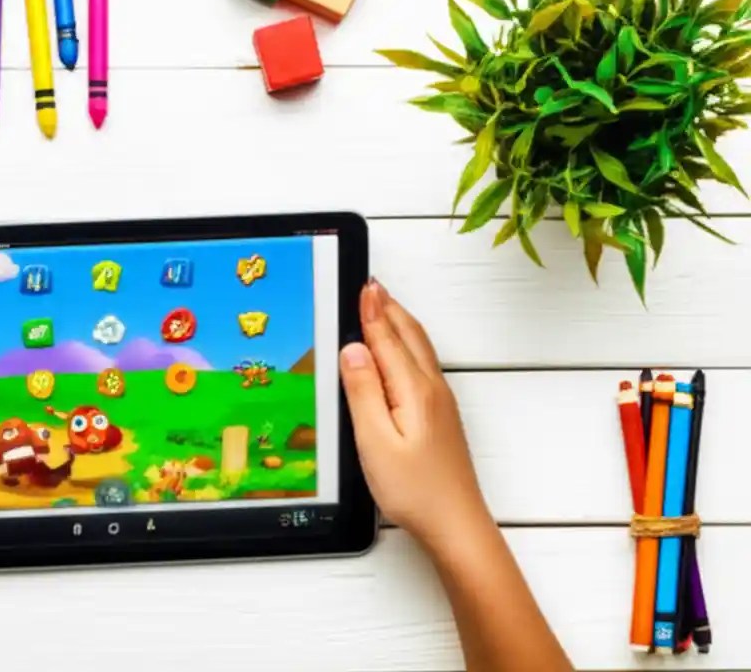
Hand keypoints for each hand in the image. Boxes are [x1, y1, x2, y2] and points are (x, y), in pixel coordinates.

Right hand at [339, 280, 489, 549]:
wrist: (456, 524)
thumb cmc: (416, 491)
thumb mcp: (376, 442)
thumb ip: (363, 393)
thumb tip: (353, 350)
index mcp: (414, 391)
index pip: (387, 340)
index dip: (372, 312)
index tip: (363, 285)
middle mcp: (432, 390)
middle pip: (409, 336)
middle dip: (388, 308)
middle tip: (371, 285)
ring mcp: (440, 403)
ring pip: (419, 349)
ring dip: (400, 323)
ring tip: (384, 307)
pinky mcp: (440, 417)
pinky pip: (423, 366)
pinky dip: (408, 345)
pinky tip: (401, 351)